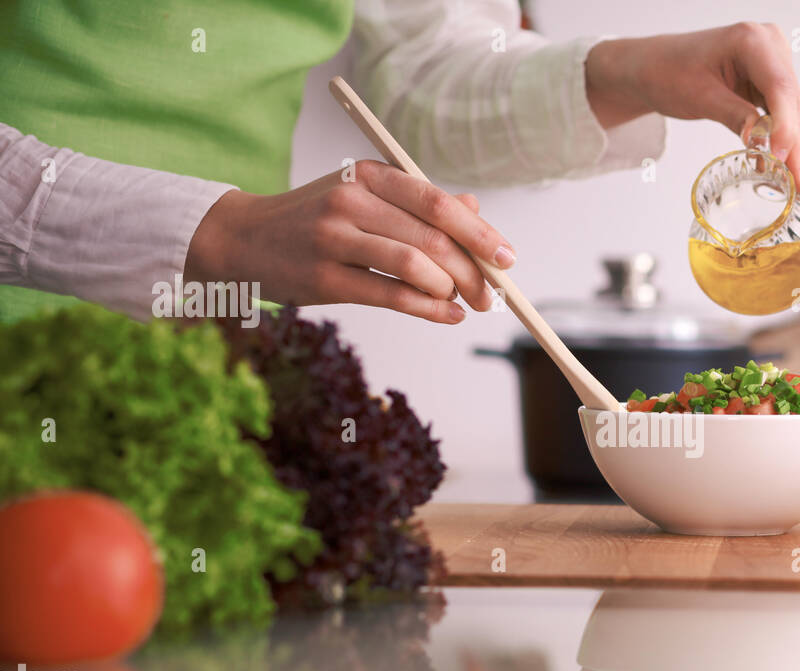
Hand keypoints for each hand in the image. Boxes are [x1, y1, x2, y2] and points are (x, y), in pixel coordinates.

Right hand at [184, 162, 516, 323]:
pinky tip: (449, 316)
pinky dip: (429, 310)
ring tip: (464, 304)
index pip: (437, 202)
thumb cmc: (316, 220)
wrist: (243, 239)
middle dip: (473, 271)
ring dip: (451, 291)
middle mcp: (352, 201)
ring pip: (415, 267)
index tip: (507, 258)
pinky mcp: (324, 279)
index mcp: (368, 175)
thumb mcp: (364, 198)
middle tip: (492, 296)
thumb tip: (476, 208)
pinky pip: (391, 296)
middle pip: (433, 238)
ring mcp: (335, 239)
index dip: (480, 232)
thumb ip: (418, 203)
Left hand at [585, 23, 799, 200]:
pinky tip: (795, 175)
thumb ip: (733, 115)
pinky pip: (783, 118)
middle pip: (792, 105)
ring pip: (792, 116)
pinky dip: (785, 147)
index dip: (785, 126)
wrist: (656, 66)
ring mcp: (774, 64)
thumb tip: (761, 142)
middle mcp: (771, 47)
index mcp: (752, 40)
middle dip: (798, 149)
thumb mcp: (698, 95)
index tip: (783, 159)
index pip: (779, 87)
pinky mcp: (769, 84)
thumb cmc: (669, 71)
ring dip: (798, 154)